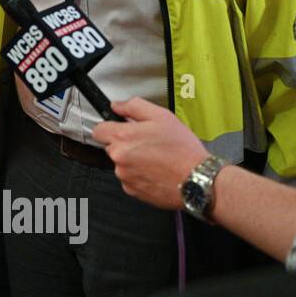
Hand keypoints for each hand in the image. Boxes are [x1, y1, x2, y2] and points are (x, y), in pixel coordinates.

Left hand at [91, 97, 209, 209]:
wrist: (197, 180)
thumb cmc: (183, 150)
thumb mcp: (162, 116)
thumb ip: (134, 107)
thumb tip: (117, 106)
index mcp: (123, 137)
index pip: (99, 130)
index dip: (110, 127)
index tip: (119, 128)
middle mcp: (119, 158)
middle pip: (111, 147)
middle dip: (125, 143)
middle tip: (147, 142)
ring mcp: (125, 176)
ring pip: (121, 163)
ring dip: (133, 160)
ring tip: (156, 158)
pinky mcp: (132, 190)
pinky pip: (130, 178)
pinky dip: (139, 174)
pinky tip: (156, 170)